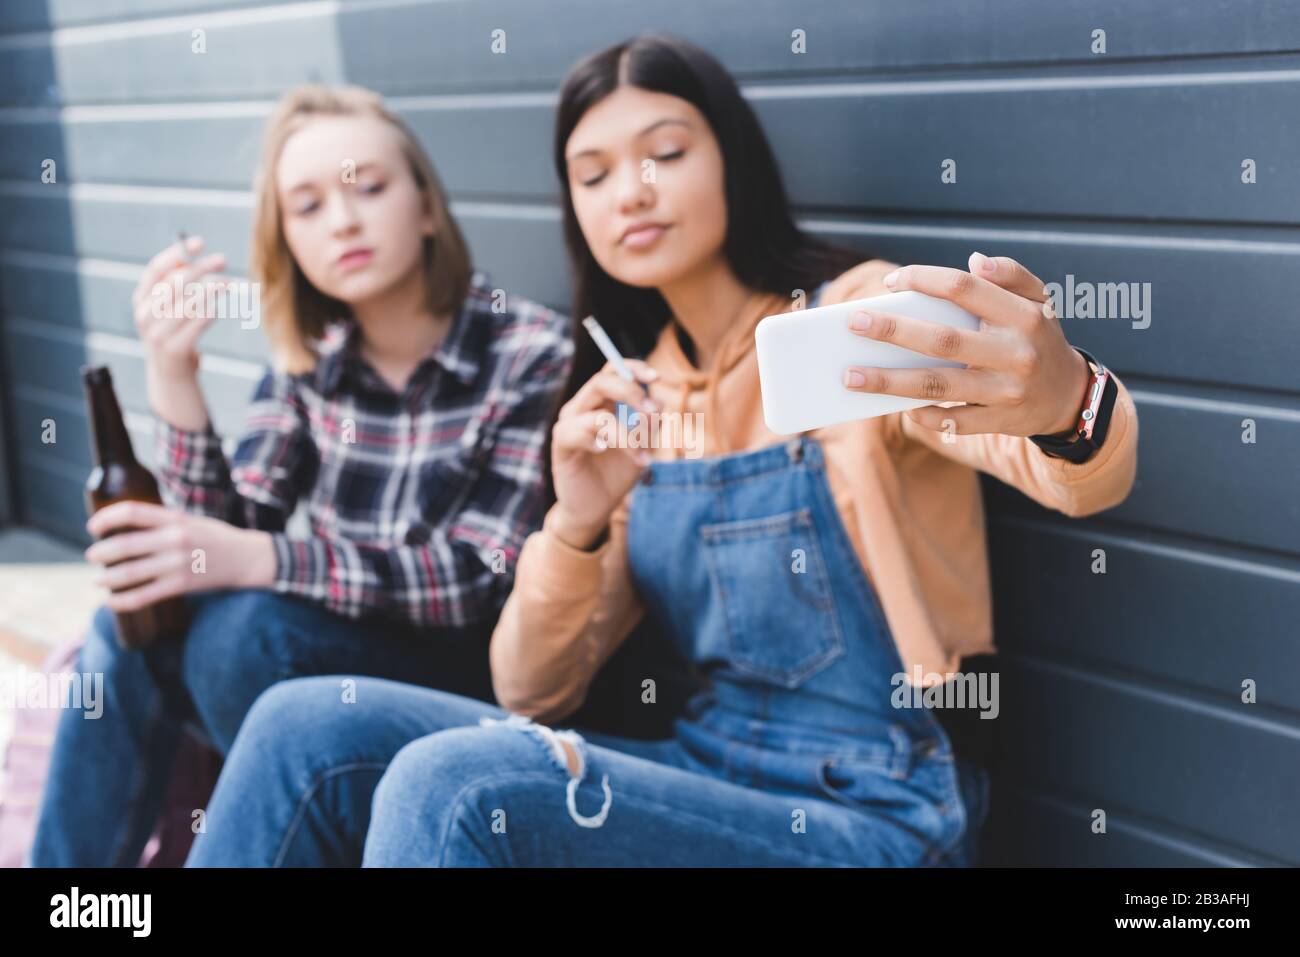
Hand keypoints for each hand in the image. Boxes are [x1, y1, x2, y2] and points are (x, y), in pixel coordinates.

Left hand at [85, 502, 274, 611]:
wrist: (249, 558)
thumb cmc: (217, 538)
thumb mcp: (191, 520)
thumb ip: (162, 523)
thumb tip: (124, 529)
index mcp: (176, 519)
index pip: (132, 512)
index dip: (106, 518)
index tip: (93, 526)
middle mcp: (175, 540)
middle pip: (124, 545)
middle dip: (100, 552)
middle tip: (92, 556)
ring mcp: (178, 564)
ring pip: (129, 573)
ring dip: (106, 578)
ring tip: (98, 580)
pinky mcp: (182, 585)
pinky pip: (144, 596)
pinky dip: (123, 601)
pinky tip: (112, 602)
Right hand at [132, 235, 228, 383]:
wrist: (170, 372)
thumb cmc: (173, 330)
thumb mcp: (168, 306)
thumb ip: (176, 283)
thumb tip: (191, 256)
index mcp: (141, 298)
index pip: (157, 269)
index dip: (178, 253)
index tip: (199, 242)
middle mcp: (145, 314)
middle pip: (174, 284)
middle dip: (201, 268)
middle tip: (222, 260)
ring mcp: (157, 333)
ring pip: (186, 304)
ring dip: (209, 290)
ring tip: (227, 282)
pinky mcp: (174, 349)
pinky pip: (195, 325)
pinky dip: (208, 313)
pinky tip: (219, 307)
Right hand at [549, 359, 660, 547]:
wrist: (594, 509)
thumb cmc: (617, 474)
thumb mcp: (643, 447)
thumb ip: (649, 426)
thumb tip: (659, 406)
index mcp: (601, 402)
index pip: (613, 370)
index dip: (634, 368)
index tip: (657, 378)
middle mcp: (582, 407)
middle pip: (602, 382)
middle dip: (631, 393)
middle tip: (654, 413)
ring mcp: (569, 424)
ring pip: (598, 415)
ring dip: (627, 434)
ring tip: (643, 456)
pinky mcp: (561, 444)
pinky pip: (577, 433)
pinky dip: (597, 440)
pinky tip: (603, 451)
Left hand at [843, 252, 1089, 437]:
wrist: (1071, 396)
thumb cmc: (1039, 339)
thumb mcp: (1039, 301)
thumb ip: (1011, 275)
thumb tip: (976, 260)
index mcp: (1022, 315)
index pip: (964, 288)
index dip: (923, 280)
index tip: (888, 282)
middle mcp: (1014, 353)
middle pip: (942, 340)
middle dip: (893, 332)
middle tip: (852, 324)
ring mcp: (1006, 392)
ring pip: (937, 386)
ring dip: (890, 382)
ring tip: (850, 376)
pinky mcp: (999, 422)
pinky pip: (951, 422)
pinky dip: (922, 415)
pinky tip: (894, 406)